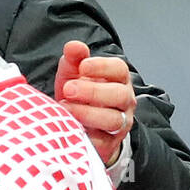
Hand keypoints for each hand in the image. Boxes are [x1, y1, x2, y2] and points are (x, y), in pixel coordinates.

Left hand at [54, 40, 135, 166]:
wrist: (82, 125)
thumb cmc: (78, 95)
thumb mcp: (72, 74)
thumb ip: (73, 59)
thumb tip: (73, 46)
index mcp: (117, 80)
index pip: (119, 70)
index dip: (102, 67)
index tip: (83, 67)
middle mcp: (124, 101)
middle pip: (119, 95)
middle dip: (93, 92)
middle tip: (68, 89)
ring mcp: (120, 123)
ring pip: (113, 119)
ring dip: (88, 113)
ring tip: (65, 108)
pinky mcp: (110, 143)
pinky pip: (102, 141)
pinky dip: (86, 135)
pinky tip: (70, 127)